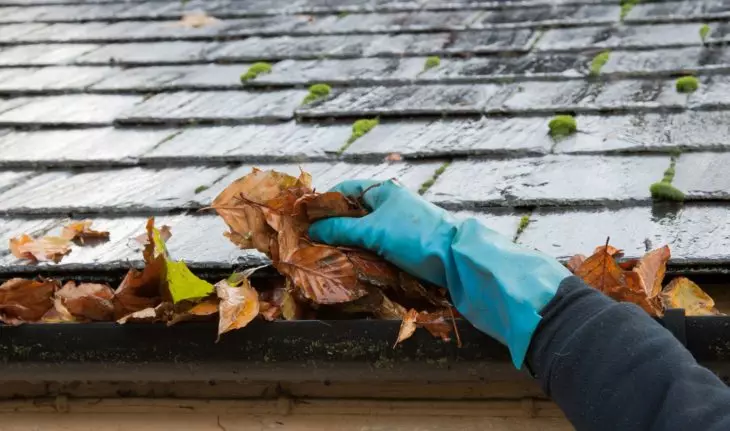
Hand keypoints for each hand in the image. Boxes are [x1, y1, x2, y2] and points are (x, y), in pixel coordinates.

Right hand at [309, 179, 570, 368]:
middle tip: (311, 242)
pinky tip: (352, 265)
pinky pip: (377, 246)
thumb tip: (311, 230)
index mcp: (383, 191)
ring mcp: (399, 225)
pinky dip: (363, 253)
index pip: (345, 190)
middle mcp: (391, 204)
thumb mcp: (373, 231)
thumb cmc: (415, 237)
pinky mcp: (405, 245)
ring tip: (326, 256)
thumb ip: (340, 229)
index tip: (303, 219)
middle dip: (333, 226)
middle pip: (353, 212)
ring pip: (364, 232)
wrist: (458, 259)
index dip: (324, 203)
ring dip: (348, 243)